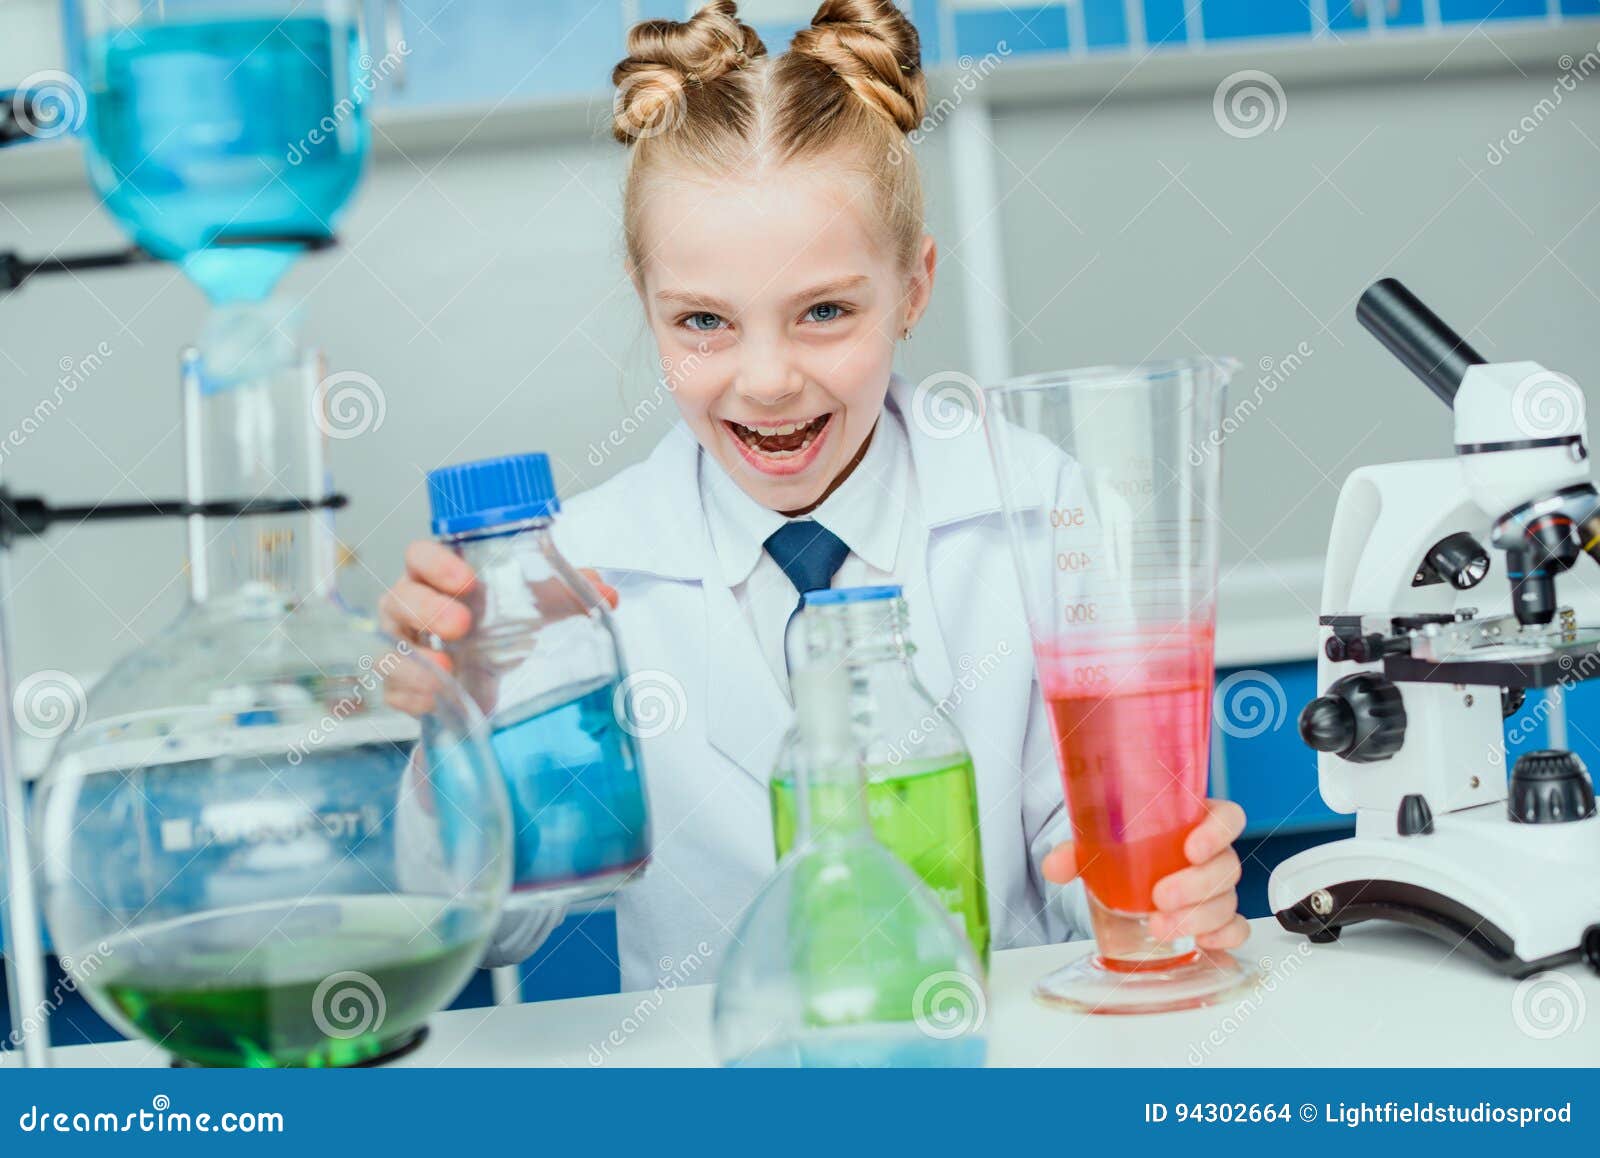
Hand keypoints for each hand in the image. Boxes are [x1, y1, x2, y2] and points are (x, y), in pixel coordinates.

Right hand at [378, 539, 617, 715]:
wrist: (488, 681)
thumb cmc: (503, 626)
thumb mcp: (540, 606)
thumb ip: (573, 593)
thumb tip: (609, 594)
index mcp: (439, 577)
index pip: (419, 556)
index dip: (435, 564)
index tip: (467, 579)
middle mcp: (413, 608)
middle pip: (400, 599)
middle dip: (427, 610)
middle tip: (463, 625)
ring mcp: (405, 649)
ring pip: (389, 648)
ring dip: (413, 658)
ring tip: (445, 668)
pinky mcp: (405, 688)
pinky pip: (393, 692)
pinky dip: (411, 696)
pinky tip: (435, 699)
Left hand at [1040, 798, 1247, 950]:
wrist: (1118, 877)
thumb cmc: (1120, 849)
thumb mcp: (1098, 844)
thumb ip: (1076, 851)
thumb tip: (1054, 866)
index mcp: (1192, 820)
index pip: (1227, 817)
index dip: (1217, 831)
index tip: (1191, 849)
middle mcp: (1211, 854)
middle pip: (1226, 865)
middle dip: (1196, 885)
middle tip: (1160, 897)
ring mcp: (1216, 888)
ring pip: (1227, 900)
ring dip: (1198, 916)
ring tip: (1159, 927)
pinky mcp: (1216, 919)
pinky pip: (1235, 928)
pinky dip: (1223, 936)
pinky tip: (1202, 942)